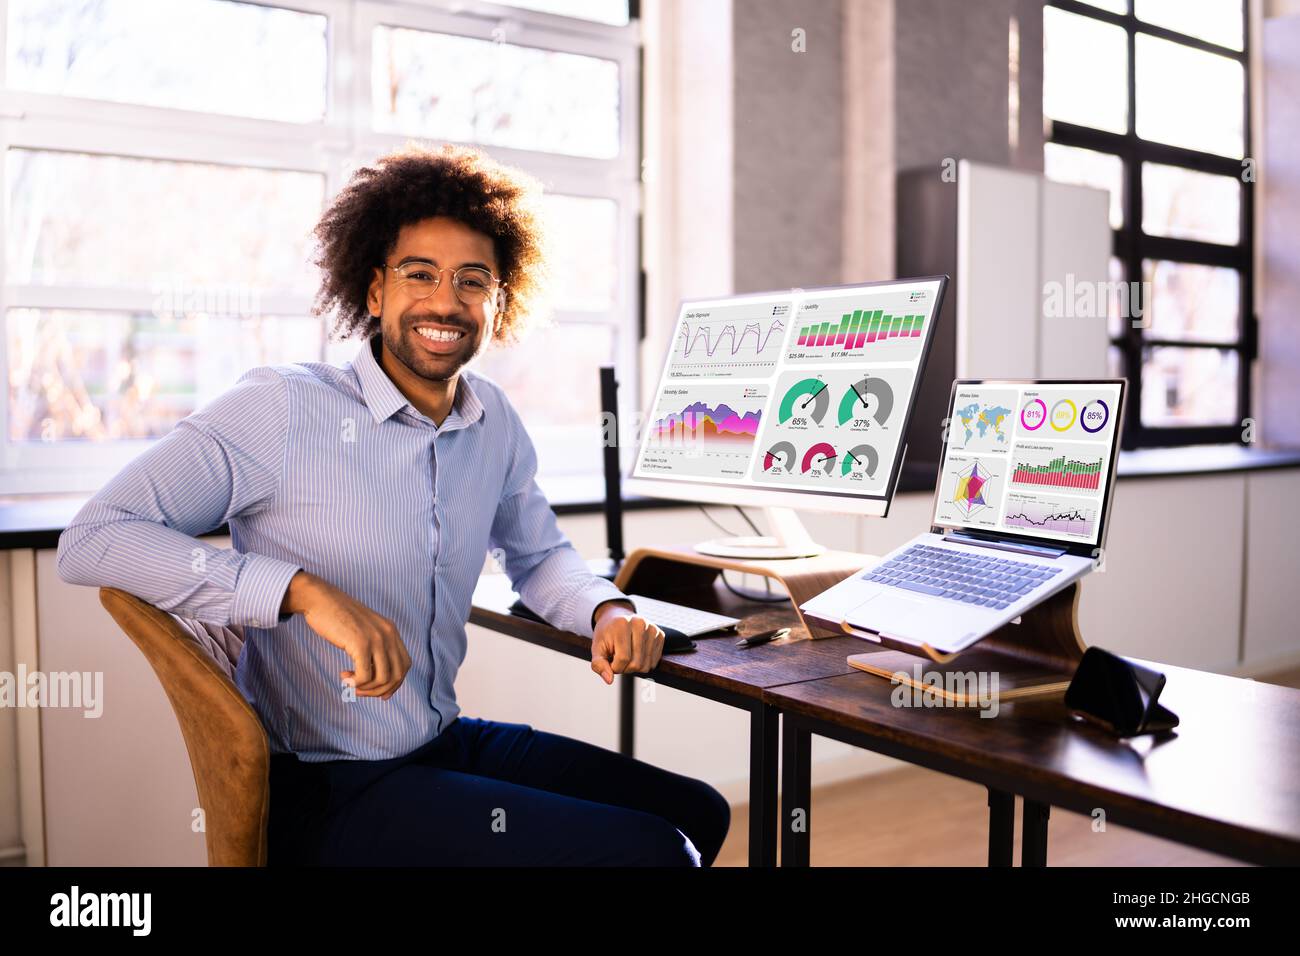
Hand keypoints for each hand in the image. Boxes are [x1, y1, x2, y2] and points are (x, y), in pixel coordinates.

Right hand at [281, 571, 411, 698]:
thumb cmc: (337, 617)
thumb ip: (373, 646)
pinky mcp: (361, 644)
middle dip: (379, 690)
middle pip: (396, 675)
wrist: (320, 599)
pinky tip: (344, 678)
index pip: (405, 665)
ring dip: (366, 689)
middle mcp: (388, 634)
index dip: (395, 683)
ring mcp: (376, 639)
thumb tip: (376, 677)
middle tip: (359, 690)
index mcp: (391, 631)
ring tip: (350, 683)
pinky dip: (355, 683)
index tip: (380, 693)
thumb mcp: (364, 630)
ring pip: (382, 679)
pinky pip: (365, 676)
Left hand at [590, 601, 664, 685]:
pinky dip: (643, 664)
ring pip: (646, 666)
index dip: (615, 667)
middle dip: (624, 668)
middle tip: (618, 659)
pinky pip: (654, 662)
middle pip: (636, 664)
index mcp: (622, 624)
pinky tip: (636, 654)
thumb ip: (598, 664)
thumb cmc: (606, 635)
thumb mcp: (597, 648)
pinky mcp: (660, 635)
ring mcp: (652, 629)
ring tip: (627, 656)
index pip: (623, 658)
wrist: (617, 617)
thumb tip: (609, 680)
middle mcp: (640, 623)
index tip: (610, 662)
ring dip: (634, 668)